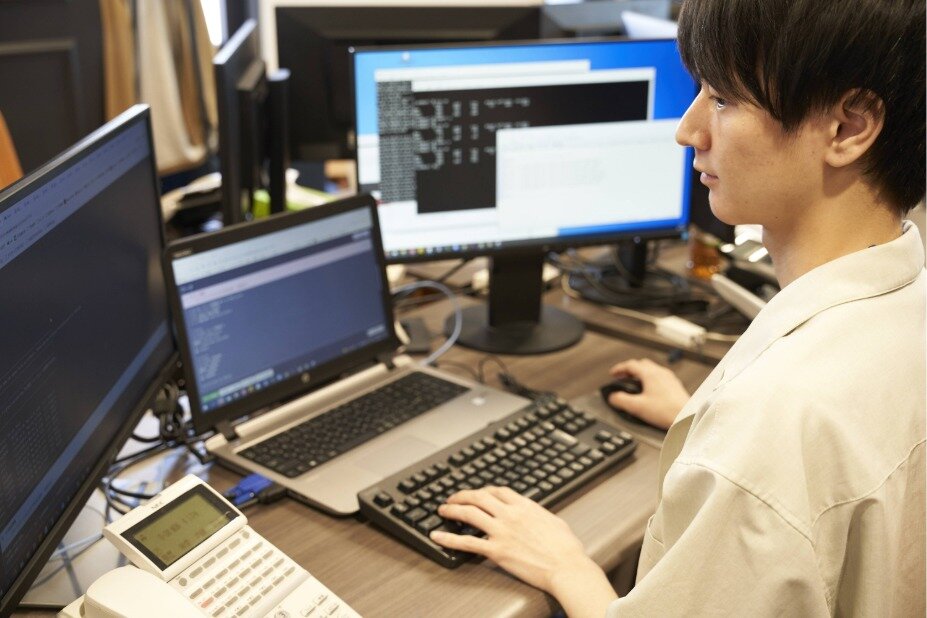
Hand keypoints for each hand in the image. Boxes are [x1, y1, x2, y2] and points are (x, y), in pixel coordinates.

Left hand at [431, 487, 615, 615]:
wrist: (566, 567)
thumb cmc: (566, 548)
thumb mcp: (554, 521)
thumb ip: (539, 514)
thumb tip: (535, 514)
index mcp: (525, 506)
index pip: (498, 491)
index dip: (484, 490)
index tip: (478, 493)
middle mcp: (510, 515)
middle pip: (479, 496)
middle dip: (462, 495)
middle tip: (453, 498)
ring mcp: (501, 531)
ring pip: (469, 513)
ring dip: (452, 509)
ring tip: (443, 510)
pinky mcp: (496, 551)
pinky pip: (467, 542)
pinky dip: (449, 539)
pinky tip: (438, 536)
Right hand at [609, 358, 689, 429]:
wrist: (686, 417)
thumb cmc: (667, 411)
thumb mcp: (637, 407)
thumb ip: (621, 400)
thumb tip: (612, 397)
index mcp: (650, 374)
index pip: (630, 364)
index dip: (619, 368)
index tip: (613, 373)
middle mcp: (661, 373)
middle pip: (642, 364)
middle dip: (630, 369)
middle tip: (623, 376)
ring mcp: (669, 378)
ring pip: (652, 369)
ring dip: (641, 374)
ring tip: (635, 383)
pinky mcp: (675, 386)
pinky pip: (660, 377)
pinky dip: (651, 379)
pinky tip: (650, 391)